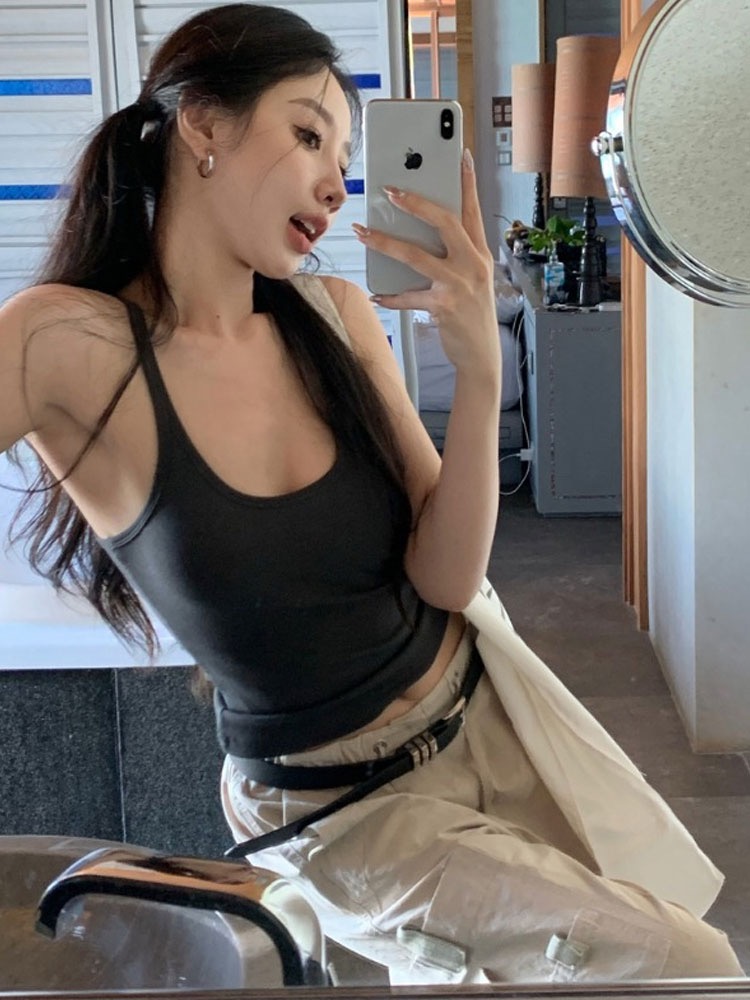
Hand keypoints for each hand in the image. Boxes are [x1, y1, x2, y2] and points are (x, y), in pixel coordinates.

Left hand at [352, 148, 498, 377]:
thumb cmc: (472, 315)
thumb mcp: (472, 281)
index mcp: (480, 254)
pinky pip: (409, 296)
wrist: (481, 355)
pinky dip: (390, 296)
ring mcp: (459, 285)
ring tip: (363, 233)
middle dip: (416, 203)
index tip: (460, 157)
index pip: (473, 211)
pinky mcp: (444, 306)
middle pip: (445, 222)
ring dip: (385, 242)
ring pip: (417, 255)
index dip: (467, 183)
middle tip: (390, 191)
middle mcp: (473, 264)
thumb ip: (454, 257)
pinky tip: (375, 294)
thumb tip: (418, 238)